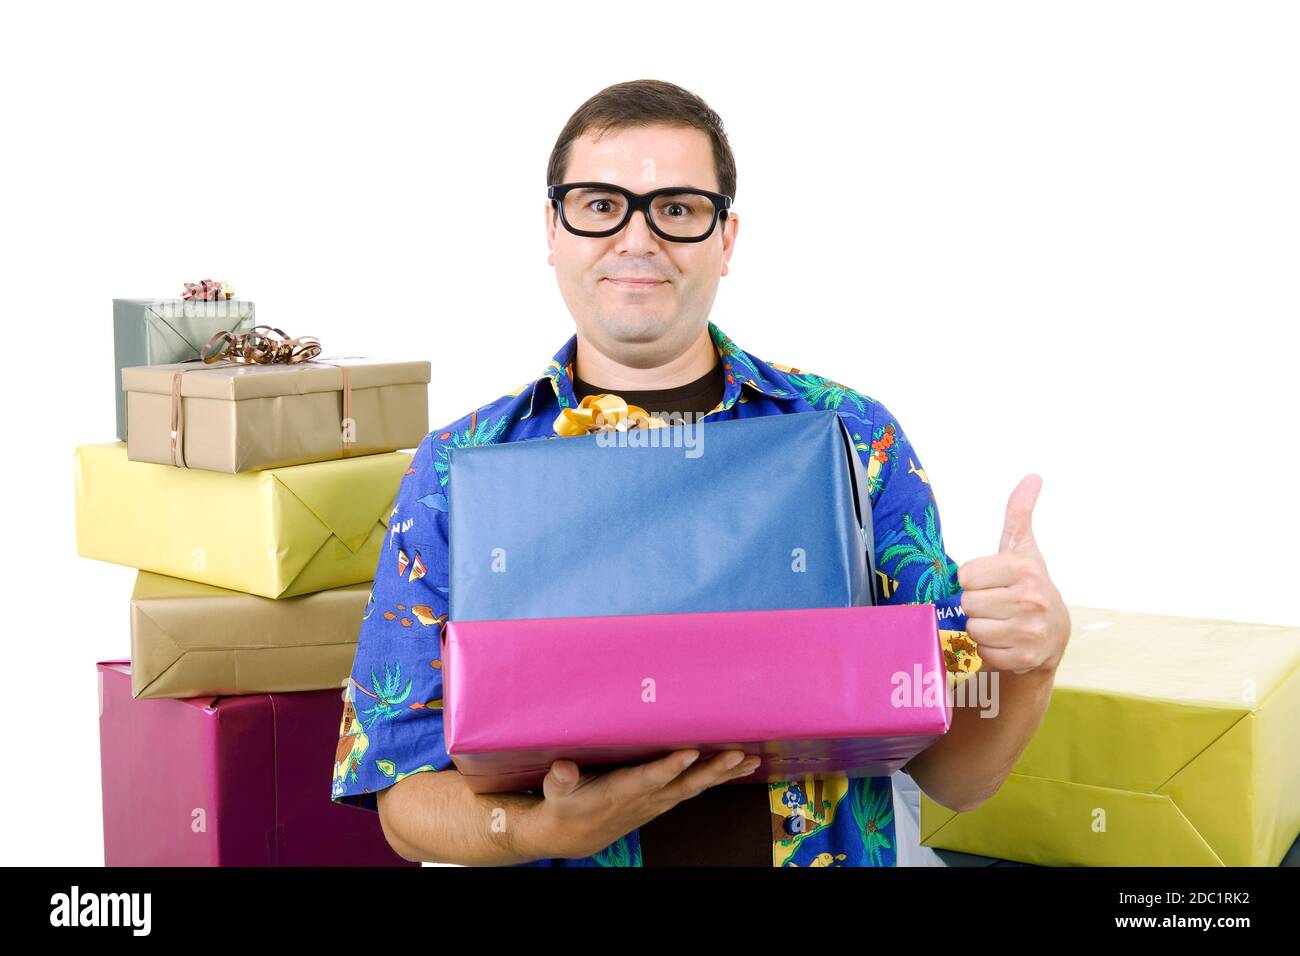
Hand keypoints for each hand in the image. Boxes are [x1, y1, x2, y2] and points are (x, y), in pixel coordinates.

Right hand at [523, 749, 760, 860]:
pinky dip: (717, 778)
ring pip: (695, 787)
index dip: (669, 768)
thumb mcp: (556, 792)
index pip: (648, 779)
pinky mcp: (663, 800)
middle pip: (683, 785)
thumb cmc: (565, 805)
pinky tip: (737, 767)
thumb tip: (562, 767)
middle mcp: (644, 799)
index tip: (690, 752)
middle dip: (711, 771)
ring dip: (723, 775)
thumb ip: (560, 779)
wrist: (575, 835)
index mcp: (619, 792)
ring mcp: (657, 802)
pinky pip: (695, 789)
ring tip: (749, 760)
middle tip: (737, 756)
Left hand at [957, 474, 1070, 674]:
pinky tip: (1007, 641)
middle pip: (967, 603)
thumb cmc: (1027, 584)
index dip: (973, 580)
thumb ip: (1019, 513)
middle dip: (976, 604)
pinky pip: (984, 653)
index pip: (965, 575)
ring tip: (1001, 622)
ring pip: (973, 628)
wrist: (1053, 633)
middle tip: (996, 603)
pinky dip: (990, 650)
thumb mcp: (1022, 548)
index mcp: (1024, 568)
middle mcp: (1031, 599)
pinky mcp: (1027, 658)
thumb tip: (1033, 476)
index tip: (991, 581)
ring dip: (981, 628)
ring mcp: (1031, 631)